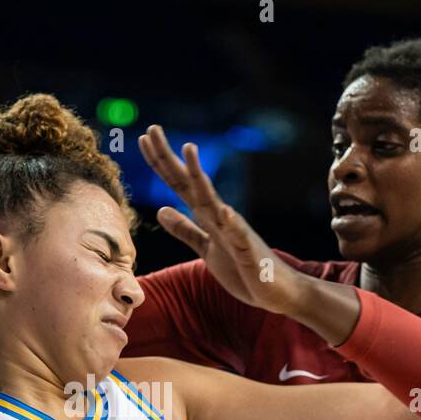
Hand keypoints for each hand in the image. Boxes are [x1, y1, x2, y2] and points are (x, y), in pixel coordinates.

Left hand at [137, 125, 311, 315]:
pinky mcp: (248, 251)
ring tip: (189, 150)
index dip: (161, 163)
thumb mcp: (206, 248)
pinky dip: (231, 222)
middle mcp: (220, 216)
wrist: (276, 290)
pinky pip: (239, 236)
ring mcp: (234, 231)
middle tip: (152, 128)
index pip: (179, 184)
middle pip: (190, 183)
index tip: (144, 138)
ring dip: (200, 176)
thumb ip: (185, 229)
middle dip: (170, 157)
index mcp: (207, 216)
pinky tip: (224, 210)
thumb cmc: (243, 269)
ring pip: (213, 200)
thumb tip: (161, 209)